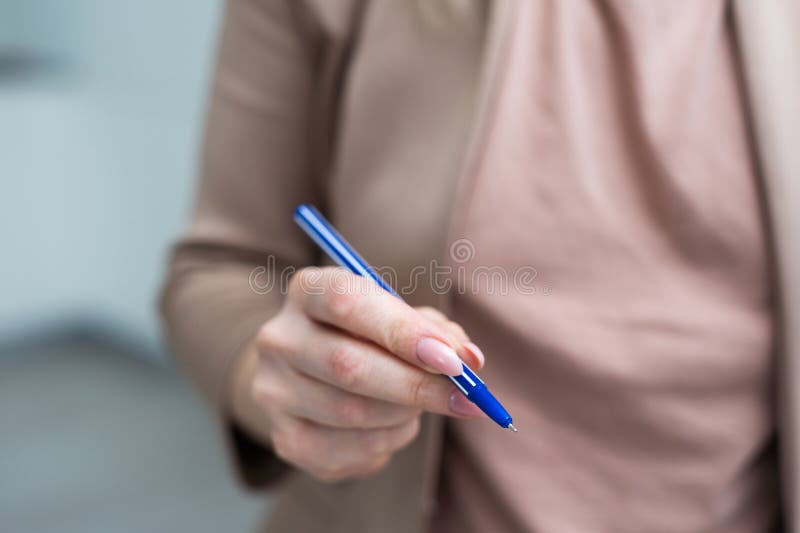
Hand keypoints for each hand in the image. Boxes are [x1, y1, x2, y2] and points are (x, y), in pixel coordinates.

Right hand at [231, 267, 485, 482]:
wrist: (311, 375)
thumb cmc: (368, 337)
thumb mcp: (399, 316)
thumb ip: (436, 331)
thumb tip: (469, 360)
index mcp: (308, 291)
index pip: (347, 303)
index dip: (403, 332)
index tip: (453, 359)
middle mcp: (280, 339)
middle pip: (348, 365)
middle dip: (417, 385)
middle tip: (466, 398)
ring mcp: (275, 392)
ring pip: (351, 412)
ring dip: (404, 414)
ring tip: (420, 405)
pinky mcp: (286, 439)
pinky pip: (347, 451)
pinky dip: (387, 442)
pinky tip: (395, 426)